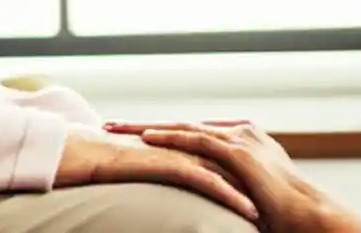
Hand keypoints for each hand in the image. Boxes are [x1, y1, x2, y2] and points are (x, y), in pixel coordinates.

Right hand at [54, 126, 258, 221]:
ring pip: (226, 173)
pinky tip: (249, 211)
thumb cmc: (101, 162)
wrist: (81, 152)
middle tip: (279, 205)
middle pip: (230, 165)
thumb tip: (166, 182)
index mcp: (178, 147)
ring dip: (251, 193)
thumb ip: (157, 170)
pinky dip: (230, 196)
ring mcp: (179, 152)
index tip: (265, 197)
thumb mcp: (138, 169)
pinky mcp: (172, 163)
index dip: (243, 179)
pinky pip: (208, 180)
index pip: (220, 162)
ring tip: (274, 213)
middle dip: (255, 185)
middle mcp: (184, 146)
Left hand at [104, 120, 360, 232]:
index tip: (130, 133)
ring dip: (147, 127)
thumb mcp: (249, 191)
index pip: (190, 131)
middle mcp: (238, 131)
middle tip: (111, 123)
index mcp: (241, 137)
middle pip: (180, 124)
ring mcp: (238, 139)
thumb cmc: (283, 211)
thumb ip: (228, 184)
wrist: (309, 214)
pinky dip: (171, 138)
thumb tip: (211, 195)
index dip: (159, 132)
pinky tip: (148, 139)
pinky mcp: (239, 152)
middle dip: (143, 124)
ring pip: (183, 127)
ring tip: (116, 127)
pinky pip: (197, 141)